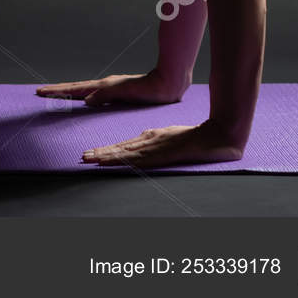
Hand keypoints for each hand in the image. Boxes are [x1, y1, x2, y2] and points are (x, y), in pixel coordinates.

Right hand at [36, 71, 186, 106]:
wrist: (167, 84)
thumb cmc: (149, 89)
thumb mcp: (126, 92)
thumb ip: (105, 94)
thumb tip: (86, 100)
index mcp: (104, 86)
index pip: (75, 88)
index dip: (58, 90)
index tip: (41, 91)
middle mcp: (104, 86)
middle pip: (75, 87)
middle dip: (58, 90)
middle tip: (40, 91)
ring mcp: (110, 89)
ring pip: (83, 90)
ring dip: (68, 92)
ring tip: (56, 94)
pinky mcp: (116, 93)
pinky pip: (92, 94)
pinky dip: (81, 96)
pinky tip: (82, 100)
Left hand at [81, 119, 244, 167]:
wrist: (214, 136)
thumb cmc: (194, 136)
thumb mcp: (169, 135)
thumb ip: (156, 139)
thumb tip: (145, 140)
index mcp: (150, 136)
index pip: (124, 145)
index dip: (107, 150)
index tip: (92, 153)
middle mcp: (148, 140)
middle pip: (120, 148)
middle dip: (101, 153)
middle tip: (83, 156)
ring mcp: (154, 146)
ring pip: (125, 153)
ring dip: (106, 156)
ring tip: (90, 158)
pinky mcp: (161, 153)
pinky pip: (138, 159)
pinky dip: (123, 160)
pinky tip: (113, 162)